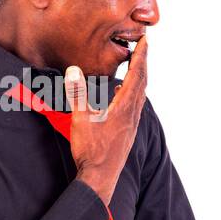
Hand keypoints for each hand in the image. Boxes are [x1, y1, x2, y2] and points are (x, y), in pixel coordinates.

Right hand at [65, 34, 148, 207]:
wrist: (100, 178)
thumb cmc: (91, 151)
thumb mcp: (80, 119)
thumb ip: (78, 94)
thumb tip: (74, 71)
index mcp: (124, 108)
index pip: (136, 76)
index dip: (141, 56)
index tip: (145, 41)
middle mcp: (132, 115)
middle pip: (142, 83)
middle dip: (143, 63)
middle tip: (143, 48)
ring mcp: (131, 125)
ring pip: (140, 95)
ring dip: (139, 78)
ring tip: (135, 67)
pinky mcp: (127, 133)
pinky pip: (134, 106)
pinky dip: (132, 94)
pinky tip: (121, 95)